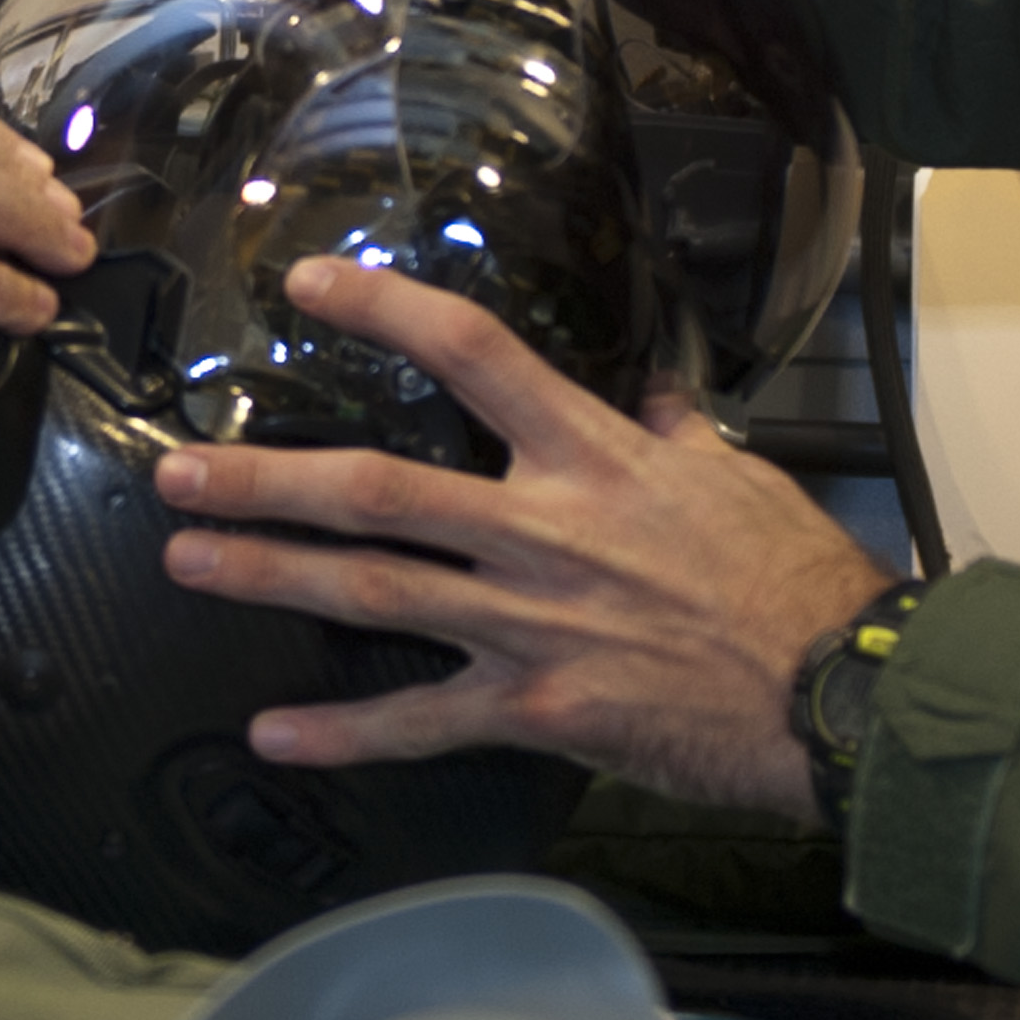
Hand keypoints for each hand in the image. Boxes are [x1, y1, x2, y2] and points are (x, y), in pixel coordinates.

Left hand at [151, 256, 894, 813]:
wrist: (839, 691)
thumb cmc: (796, 582)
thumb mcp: (736, 476)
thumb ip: (674, 435)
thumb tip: (652, 400)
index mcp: (593, 456)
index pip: (472, 354)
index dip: (383, 309)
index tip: (307, 283)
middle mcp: (544, 531)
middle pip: (378, 490)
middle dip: (265, 478)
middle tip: (180, 468)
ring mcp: (531, 623)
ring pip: (373, 593)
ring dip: (269, 575)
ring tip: (187, 560)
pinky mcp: (539, 708)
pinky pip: (422, 723)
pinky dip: (344, 735)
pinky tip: (273, 735)